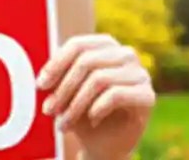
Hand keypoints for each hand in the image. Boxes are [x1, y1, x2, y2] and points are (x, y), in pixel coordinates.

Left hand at [37, 34, 154, 159]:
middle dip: (63, 88)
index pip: (78, 45)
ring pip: (99, 79)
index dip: (56, 65)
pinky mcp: (148, 95)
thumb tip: (42, 80)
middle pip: (87, 61)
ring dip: (76, 104)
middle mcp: (125, 54)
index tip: (40, 86)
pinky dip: (97, 108)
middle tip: (49, 110)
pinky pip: (116, 95)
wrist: (105, 142)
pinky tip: (91, 119)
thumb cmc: (82, 111)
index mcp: (105, 45)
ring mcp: (140, 73)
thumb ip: (57, 77)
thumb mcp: (65, 90)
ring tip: (65, 122)